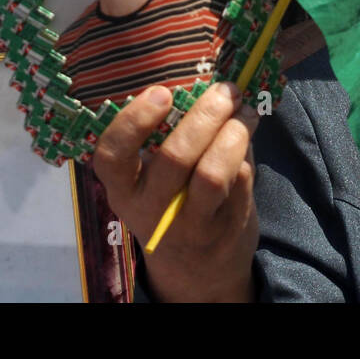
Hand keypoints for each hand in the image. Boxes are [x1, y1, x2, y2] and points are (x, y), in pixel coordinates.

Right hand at [93, 82, 258, 302]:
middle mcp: (151, 210)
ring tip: (245, 112)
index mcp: (124, 190)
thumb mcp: (153, 184)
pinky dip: (247, 153)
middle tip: (225, 91)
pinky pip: (240, 181)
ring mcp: (189, 225)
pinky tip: (247, 139)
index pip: (112, 157)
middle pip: (175, 157)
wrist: (196, 273)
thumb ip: (169, 139)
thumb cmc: (173, 205)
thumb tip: (204, 85)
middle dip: (205, 114)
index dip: (134, 121)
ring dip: (234, 132)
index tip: (161, 92)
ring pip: (212, 172)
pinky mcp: (225, 230)